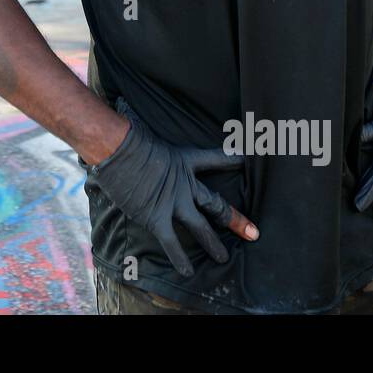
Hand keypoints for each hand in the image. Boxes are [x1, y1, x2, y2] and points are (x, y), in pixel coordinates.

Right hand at [86, 97, 255, 274]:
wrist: (118, 148)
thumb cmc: (128, 134)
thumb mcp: (145, 127)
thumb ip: (142, 121)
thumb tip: (124, 101)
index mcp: (185, 160)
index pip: (216, 159)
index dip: (234, 158)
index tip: (249, 158)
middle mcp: (186, 185)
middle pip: (217, 205)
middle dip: (236, 220)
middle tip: (254, 233)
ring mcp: (174, 203)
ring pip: (201, 227)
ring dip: (214, 244)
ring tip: (224, 258)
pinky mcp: (157, 217)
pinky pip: (172, 242)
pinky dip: (181, 259)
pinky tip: (189, 272)